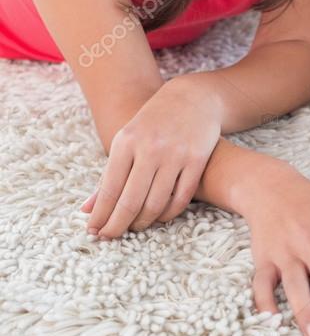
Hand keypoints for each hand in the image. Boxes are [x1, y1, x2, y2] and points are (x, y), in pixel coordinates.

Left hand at [80, 73, 222, 237]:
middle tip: (111, 237)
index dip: (101, 216)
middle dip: (118, 226)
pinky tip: (159, 216)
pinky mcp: (197, 159)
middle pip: (131, 202)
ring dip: (143, 222)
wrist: (193, 97)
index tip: (94, 232)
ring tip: (135, 226)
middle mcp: (151, 148)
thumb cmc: (153, 123)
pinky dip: (168, 214)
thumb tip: (87, 210)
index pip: (109, 190)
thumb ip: (108, 176)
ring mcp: (176, 154)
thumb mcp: (127, 140)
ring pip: (155, 204)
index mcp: (127, 141)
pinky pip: (180, 199)